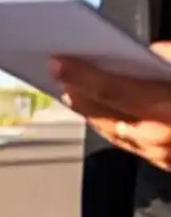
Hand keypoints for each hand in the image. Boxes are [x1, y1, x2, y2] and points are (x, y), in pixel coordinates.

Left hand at [52, 41, 170, 168]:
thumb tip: (152, 52)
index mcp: (169, 111)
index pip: (112, 90)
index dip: (80, 76)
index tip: (57, 63)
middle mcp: (159, 138)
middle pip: (103, 114)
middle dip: (77, 92)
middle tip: (56, 72)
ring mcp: (163, 157)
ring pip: (113, 131)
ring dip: (90, 110)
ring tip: (72, 89)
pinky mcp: (166, 164)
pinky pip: (129, 143)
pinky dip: (111, 125)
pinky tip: (102, 113)